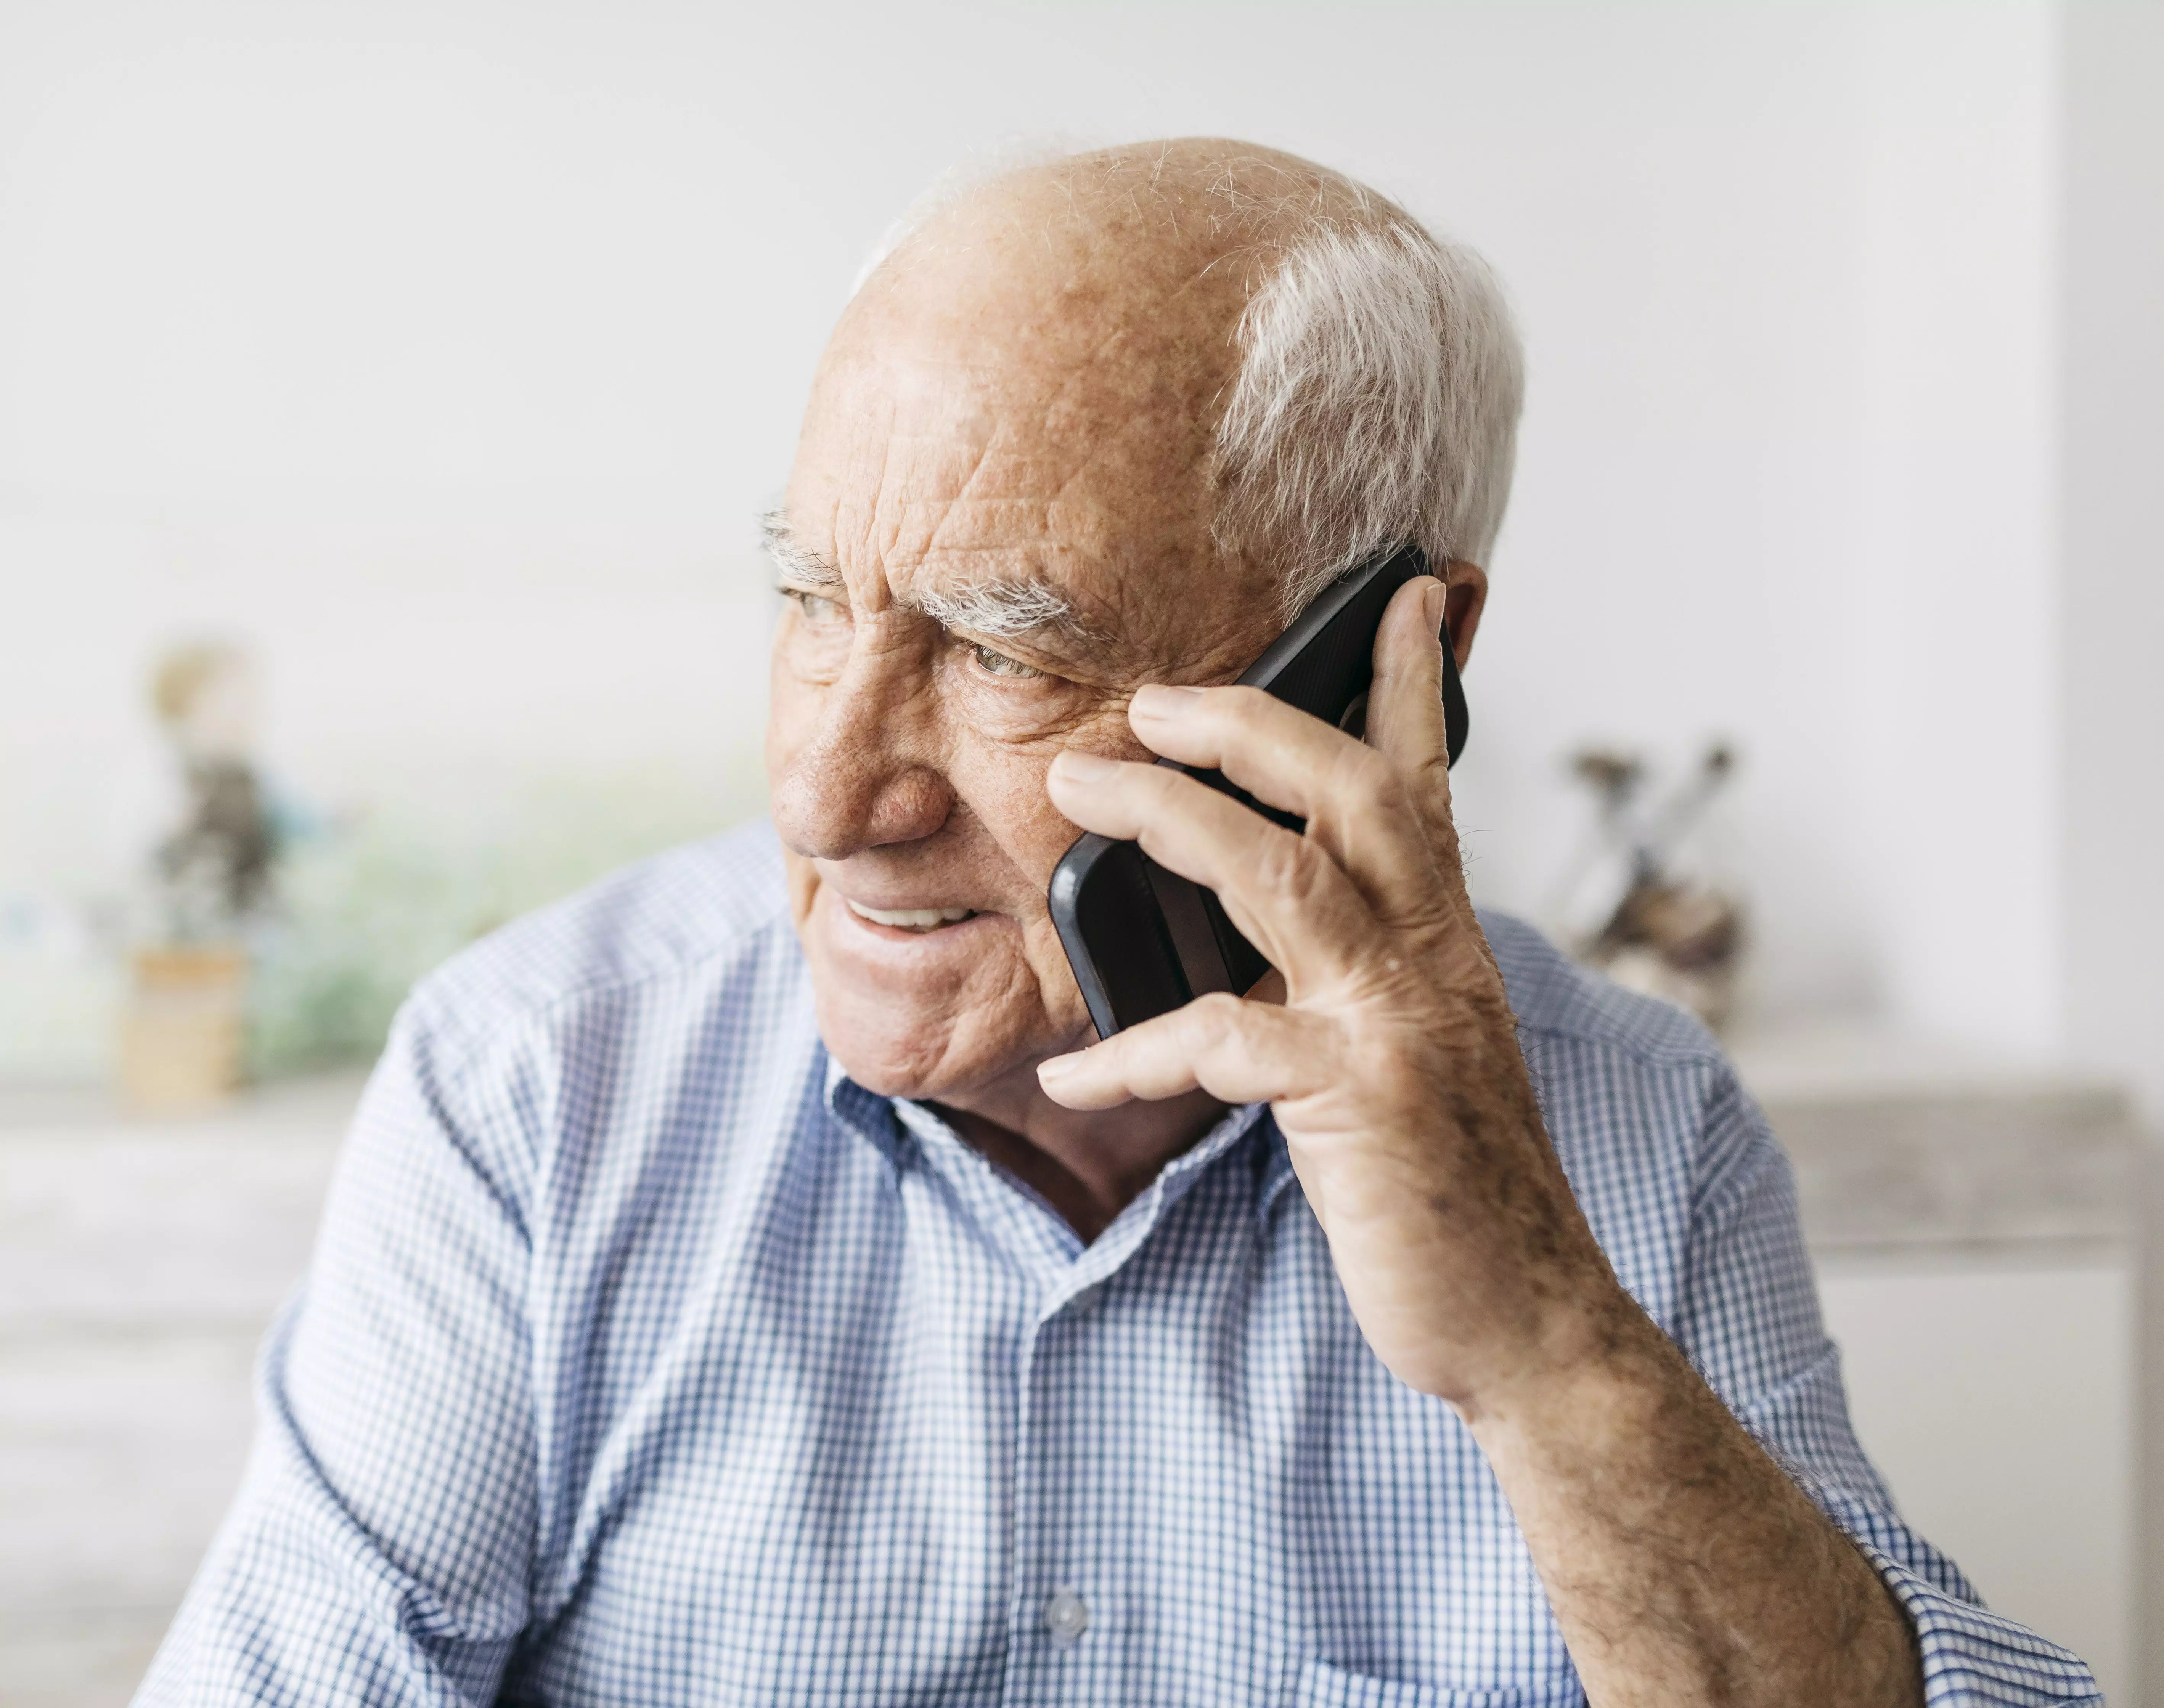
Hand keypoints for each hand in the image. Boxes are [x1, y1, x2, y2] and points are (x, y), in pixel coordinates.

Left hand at [1040, 576, 1629, 1410]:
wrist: (1529, 1318)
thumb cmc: (1457, 1189)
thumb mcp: (1421, 1057)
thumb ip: (1360, 984)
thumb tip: (1264, 947)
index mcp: (1445, 940)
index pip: (1428, 781)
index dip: (1410, 680)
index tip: (1398, 593)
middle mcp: (1434, 957)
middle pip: (1347, 789)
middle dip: (1247, 721)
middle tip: (1150, 695)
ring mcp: (1401, 1019)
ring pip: (1283, 873)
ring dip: (1170, 817)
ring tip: (1083, 787)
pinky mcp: (1363, 1094)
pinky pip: (1222, 1038)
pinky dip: (1133, 1049)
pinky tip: (1071, 1071)